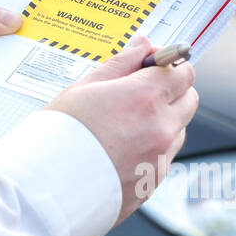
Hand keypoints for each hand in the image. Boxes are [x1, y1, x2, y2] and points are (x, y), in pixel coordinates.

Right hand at [45, 34, 198, 225]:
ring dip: (163, 120)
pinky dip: (152, 147)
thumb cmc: (58, 136)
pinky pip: (164, 156)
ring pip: (179, 128)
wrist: (46, 189)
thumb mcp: (84, 88)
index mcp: (145, 98)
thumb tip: (143, 46)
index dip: (168, 65)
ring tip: (124, 125)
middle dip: (171, 90)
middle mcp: (161, 128)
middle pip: (189, 99)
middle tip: (140, 91)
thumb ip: (120, 64)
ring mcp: (159, 158)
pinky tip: (121, 148)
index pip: (183, 71)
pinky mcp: (153, 182)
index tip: (151, 65)